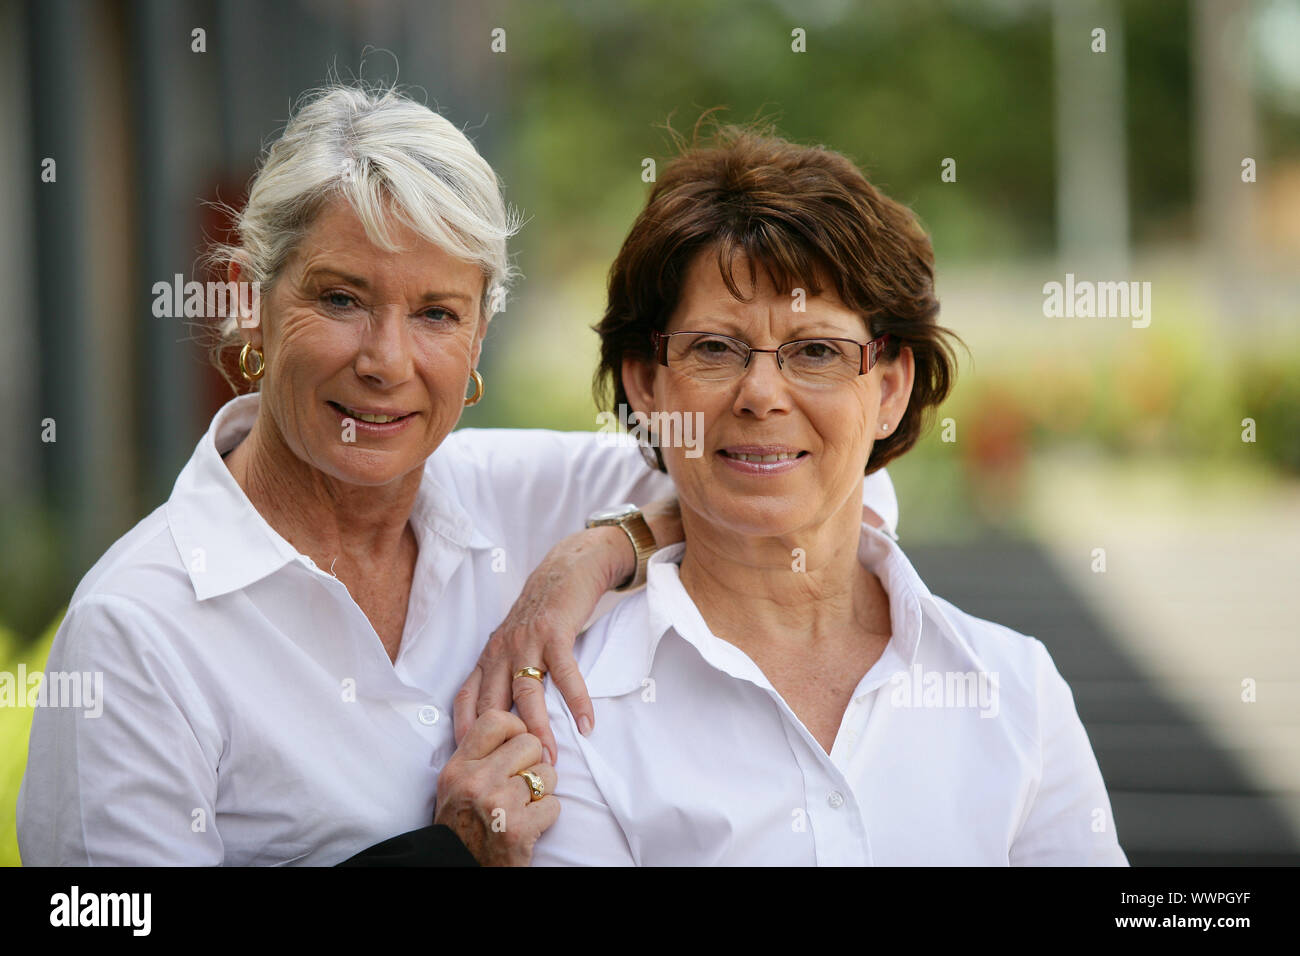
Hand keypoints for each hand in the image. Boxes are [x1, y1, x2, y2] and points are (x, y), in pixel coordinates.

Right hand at [434, 710, 558, 865]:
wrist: (460, 868)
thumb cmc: (462, 827)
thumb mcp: (455, 785)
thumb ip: (479, 756)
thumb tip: (515, 729)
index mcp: (458, 768)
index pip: (495, 720)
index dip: (516, 728)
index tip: (517, 746)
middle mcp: (476, 781)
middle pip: (530, 743)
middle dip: (534, 762)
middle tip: (521, 783)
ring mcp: (498, 803)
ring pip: (547, 773)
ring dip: (542, 791)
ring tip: (523, 806)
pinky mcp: (519, 828)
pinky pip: (553, 804)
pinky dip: (545, 817)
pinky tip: (528, 825)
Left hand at [453, 526, 624, 764]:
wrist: (565, 570)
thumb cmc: (542, 613)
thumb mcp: (515, 643)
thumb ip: (508, 674)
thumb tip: (508, 718)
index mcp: (489, 656)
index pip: (466, 699)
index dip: (464, 731)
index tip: (469, 762)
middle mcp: (501, 651)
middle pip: (494, 704)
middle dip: (501, 743)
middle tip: (512, 775)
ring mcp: (526, 642)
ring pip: (526, 694)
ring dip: (538, 729)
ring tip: (550, 758)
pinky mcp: (554, 633)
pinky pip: (565, 674)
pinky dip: (576, 701)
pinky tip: (586, 723)